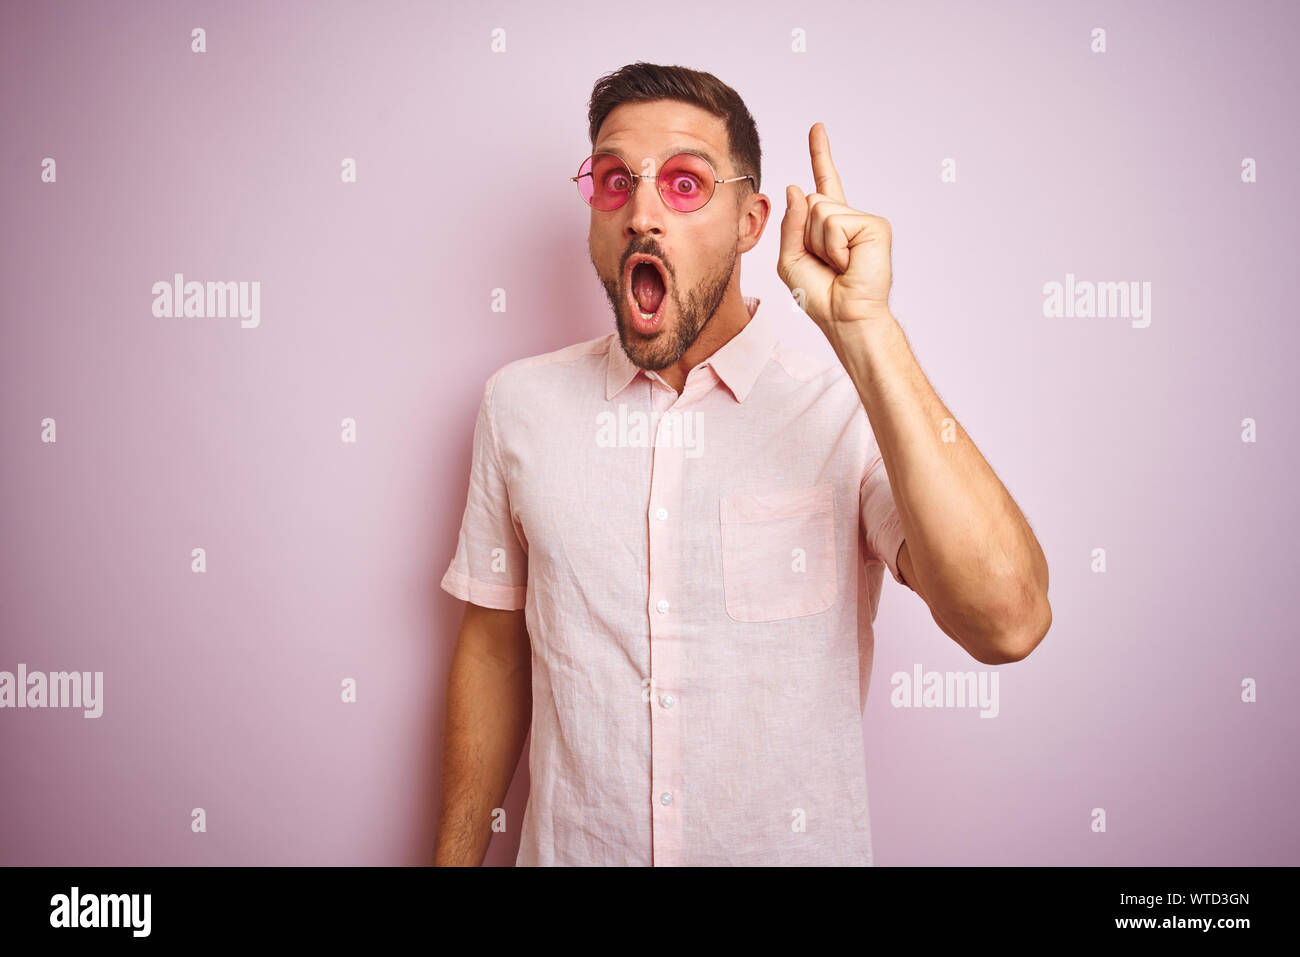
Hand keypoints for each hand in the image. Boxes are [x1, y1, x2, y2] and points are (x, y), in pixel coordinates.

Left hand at [777, 122, 893, 330]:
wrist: (844, 317)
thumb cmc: (820, 295)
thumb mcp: (790, 260)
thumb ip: (791, 224)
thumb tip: (797, 187)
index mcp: (829, 224)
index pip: (824, 182)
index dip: (821, 154)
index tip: (817, 128)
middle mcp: (848, 217)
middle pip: (809, 202)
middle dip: (806, 236)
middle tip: (827, 264)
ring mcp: (863, 220)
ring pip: (820, 211)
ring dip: (820, 244)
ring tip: (838, 265)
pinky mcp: (875, 225)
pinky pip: (835, 223)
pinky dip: (834, 247)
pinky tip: (848, 262)